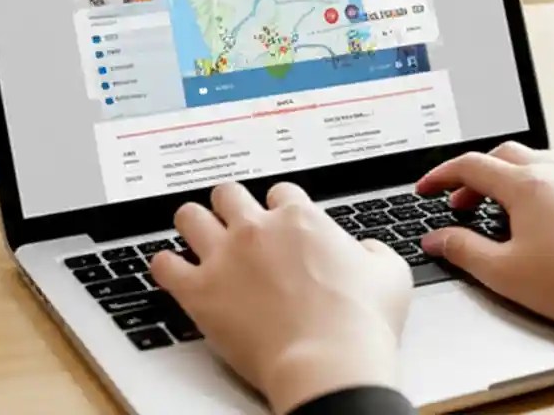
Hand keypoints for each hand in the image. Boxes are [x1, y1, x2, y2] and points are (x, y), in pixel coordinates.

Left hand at [150, 182, 411, 413]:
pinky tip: (174, 271)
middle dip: (231, 206)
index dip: (279, 208)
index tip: (280, 223)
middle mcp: (257, 230)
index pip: (280, 192)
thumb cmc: (360, 322)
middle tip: (235, 224)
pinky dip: (165, 266)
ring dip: (193, 225)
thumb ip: (373, 252)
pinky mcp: (199, 291)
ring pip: (189, 216)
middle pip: (228, 193)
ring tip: (197, 237)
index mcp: (301, 219)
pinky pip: (163, 264)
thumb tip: (365, 252)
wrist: (329, 361)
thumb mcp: (390, 273)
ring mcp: (224, 257)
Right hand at [416, 143, 553, 365]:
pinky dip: (536, 184)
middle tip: (459, 203)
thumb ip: (463, 251)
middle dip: (473, 176)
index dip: (440, 176)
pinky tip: (539, 216)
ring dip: (506, 178)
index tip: (425, 189)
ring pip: (533, 161)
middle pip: (501, 156)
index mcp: (525, 184)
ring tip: (498, 211)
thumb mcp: (506, 273)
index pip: (470, 166)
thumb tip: (436, 239)